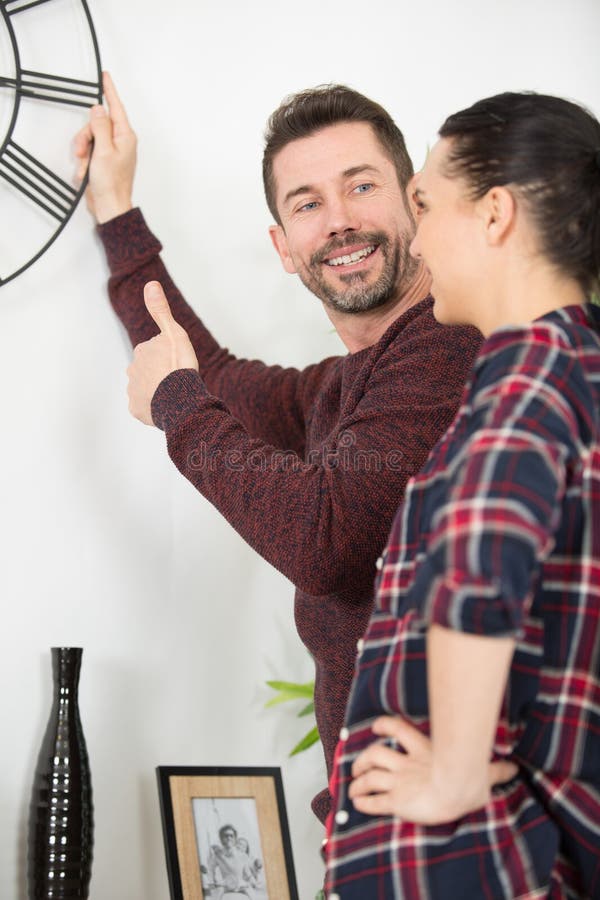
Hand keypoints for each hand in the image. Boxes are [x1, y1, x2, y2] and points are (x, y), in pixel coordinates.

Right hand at [74, 71, 136, 222]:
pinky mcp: (104, 161)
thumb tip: (98, 109)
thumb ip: (99, 127)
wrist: (110, 207)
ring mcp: (112, 152)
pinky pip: (89, 152)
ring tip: (85, 166)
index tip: (105, 77)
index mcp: (126, 136)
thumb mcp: (103, 151)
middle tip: (82, 150)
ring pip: (90, 138)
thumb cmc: (112, 184)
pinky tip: (86, 172)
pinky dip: (85, 162)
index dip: (109, 91)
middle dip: (85, 136)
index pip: (116, 108)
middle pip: (97, 124)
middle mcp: (120, 142)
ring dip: (84, 151)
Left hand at [127, 282, 198, 425]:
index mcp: (142, 351)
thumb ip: (160, 311)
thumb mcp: (174, 333)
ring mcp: (133, 391)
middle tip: (176, 379)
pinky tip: (166, 408)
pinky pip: (144, 408)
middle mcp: (133, 370)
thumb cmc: (178, 366)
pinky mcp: (136, 410)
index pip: (155, 352)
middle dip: (159, 374)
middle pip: (148, 371)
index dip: (168, 357)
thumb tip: (150, 283)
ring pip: (146, 390)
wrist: (178, 400)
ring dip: (157, 391)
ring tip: (173, 395)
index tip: (178, 363)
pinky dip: (154, 408)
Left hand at [348, 716, 517, 823]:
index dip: (383, 725)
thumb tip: (515, 766)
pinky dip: (363, 802)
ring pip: (370, 776)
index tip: (375, 727)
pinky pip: (374, 801)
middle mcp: (407, 764)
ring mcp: (400, 782)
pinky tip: (357, 804)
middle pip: (376, 754)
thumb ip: (495, 769)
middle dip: (362, 759)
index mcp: (424, 751)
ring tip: (353, 784)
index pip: (398, 729)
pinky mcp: (396, 802)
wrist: (455, 790)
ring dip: (358, 780)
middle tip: (357, 766)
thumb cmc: (469, 780)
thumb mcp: (484, 771)